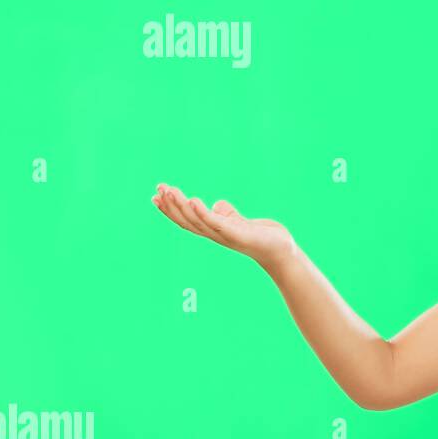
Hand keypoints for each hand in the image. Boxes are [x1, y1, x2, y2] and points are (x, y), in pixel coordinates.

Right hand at [151, 182, 295, 270]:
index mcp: (214, 230)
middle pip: (187, 221)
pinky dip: (203, 212)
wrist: (281, 250)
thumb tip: (217, 205)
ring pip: (197, 221)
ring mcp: (225, 235)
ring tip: (170, 190)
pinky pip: (216, 222)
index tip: (156, 195)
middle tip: (158, 188)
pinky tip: (194, 200)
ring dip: (181, 206)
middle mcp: (216, 234)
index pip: (187, 220)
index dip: (170, 209)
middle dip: (171, 206)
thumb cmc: (261, 236)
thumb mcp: (241, 222)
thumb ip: (227, 214)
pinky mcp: (237, 234)